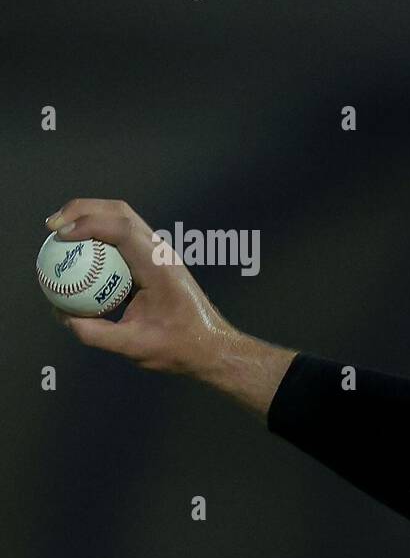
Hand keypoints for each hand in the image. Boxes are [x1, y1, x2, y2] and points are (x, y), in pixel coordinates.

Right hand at [46, 198, 234, 376]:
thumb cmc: (179, 347)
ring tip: (58, 231)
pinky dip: (98, 235)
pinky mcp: (155, 259)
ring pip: (122, 218)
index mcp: (160, 268)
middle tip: (51, 227)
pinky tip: (77, 251)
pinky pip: (122, 238)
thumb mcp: (134, 346)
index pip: (123, 230)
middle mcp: (162, 253)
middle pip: (120, 212)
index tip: (59, 235)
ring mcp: (160, 253)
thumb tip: (64, 316)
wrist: (210, 346)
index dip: (88, 224)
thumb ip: (95, 333)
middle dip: (81, 210)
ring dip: (89, 217)